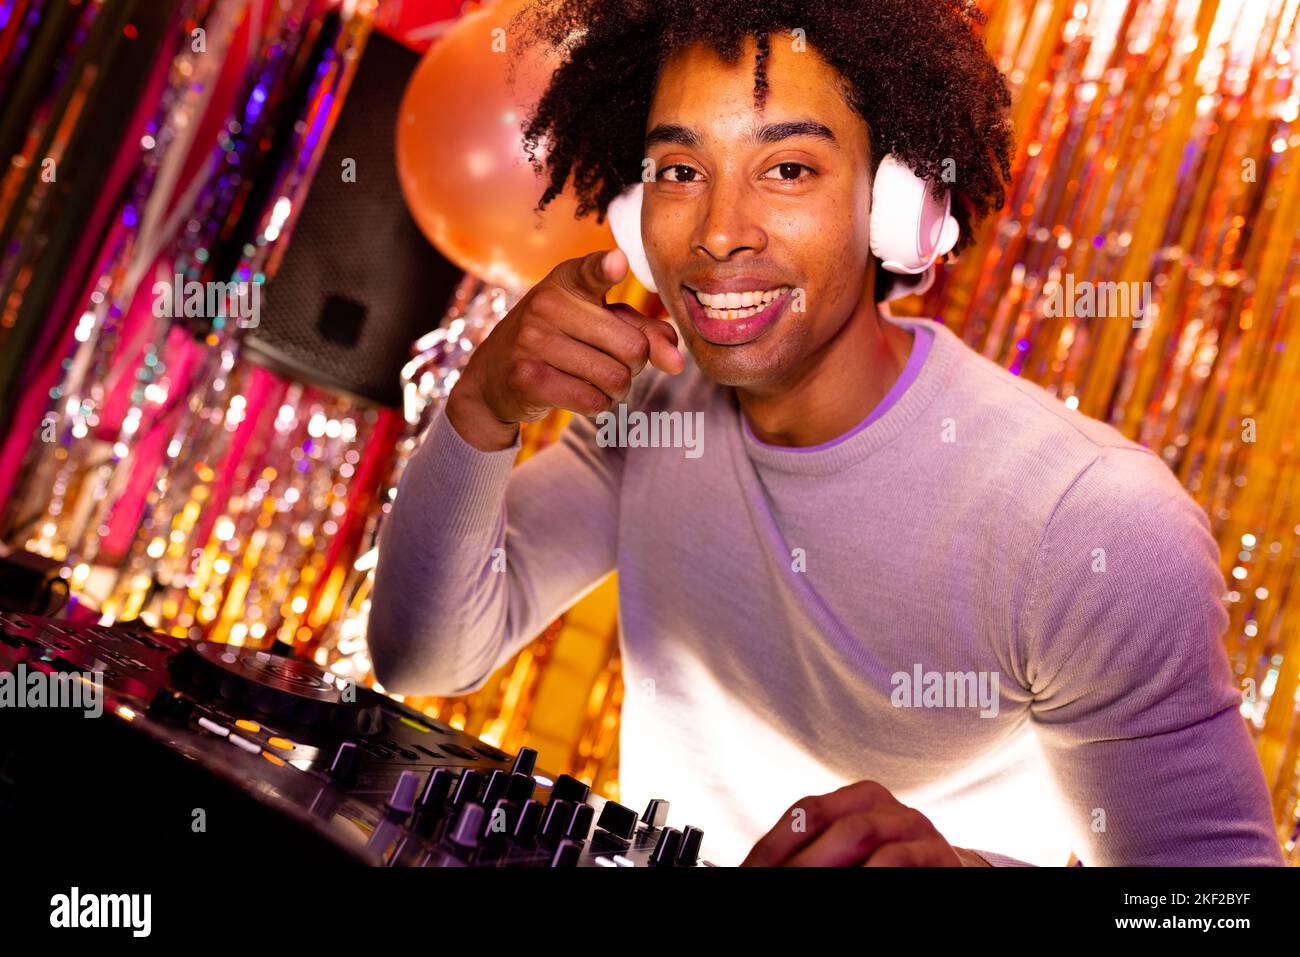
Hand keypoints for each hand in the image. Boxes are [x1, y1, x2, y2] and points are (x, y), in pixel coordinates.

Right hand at [446, 248, 683, 450]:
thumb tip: (677, 363)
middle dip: (633, 365)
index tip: (616, 263)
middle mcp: (547, 303)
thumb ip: (646, 333)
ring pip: (616, 379)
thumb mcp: (599, 323)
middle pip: (632, 348)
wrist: (494, 378)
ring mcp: (533, 340)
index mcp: (566, 280)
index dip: (606, 268)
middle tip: (609, 361)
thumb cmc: (561, 343)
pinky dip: (598, 404)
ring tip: (593, 379)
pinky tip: (578, 393)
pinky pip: (593, 400)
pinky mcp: (527, 377)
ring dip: (616, 390)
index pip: (591, 271)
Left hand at [741, 780, 986, 865]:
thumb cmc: (888, 868)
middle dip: (797, 856)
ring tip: (803, 881)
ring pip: (859, 831)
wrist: (945, 874)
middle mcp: (885, 805)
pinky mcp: (939, 852)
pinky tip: (860, 882)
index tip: (752, 870)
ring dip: (826, 861)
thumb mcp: (849, 858)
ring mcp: (914, 825)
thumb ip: (814, 854)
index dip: (774, 845)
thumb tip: (761, 870)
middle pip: (826, 817)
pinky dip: (870, 872)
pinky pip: (899, 856)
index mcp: (857, 799)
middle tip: (777, 880)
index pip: (805, 812)